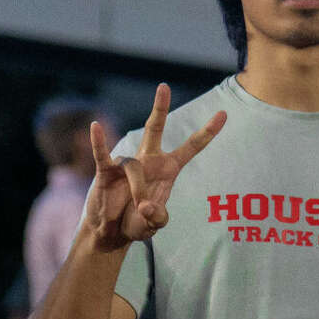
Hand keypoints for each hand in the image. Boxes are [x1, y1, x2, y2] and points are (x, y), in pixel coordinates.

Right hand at [84, 83, 225, 250]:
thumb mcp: (155, 224)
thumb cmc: (137, 222)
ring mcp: (127, 164)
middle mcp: (148, 161)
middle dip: (160, 108)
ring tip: (138, 210)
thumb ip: (158, 217)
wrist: (112, 232)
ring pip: (134, 169)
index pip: (191, 147)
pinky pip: (102, 155)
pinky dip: (99, 142)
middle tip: (164, 86)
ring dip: (138, 191)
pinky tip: (95, 127)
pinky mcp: (107, 171)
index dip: (207, 132)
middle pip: (155, 128)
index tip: (223, 113)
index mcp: (168, 169)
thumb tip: (146, 206)